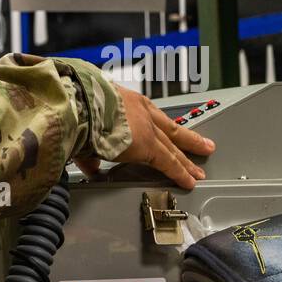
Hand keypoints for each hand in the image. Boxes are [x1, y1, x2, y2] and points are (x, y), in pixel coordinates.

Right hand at [76, 86, 215, 189]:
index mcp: (126, 101)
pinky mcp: (149, 146)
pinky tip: (190, 181)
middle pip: (170, 129)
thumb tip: (89, 162)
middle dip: (187, 139)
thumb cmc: (78, 106)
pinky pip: (169, 163)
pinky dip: (180, 173)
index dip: (162, 126)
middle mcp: (141, 112)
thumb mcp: (85, 119)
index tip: (171, 131)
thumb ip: (90, 144)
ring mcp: (148, 128)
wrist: (80, 104)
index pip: (151, 116)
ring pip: (173, 147)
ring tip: (199, 170)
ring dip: (187, 159)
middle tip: (203, 145)